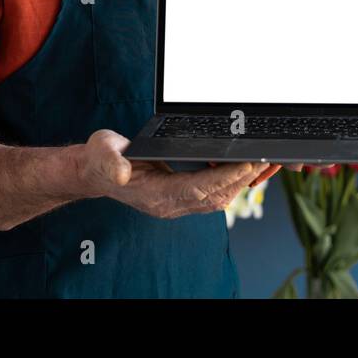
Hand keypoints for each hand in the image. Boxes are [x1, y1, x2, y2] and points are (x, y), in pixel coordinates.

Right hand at [77, 130, 266, 219]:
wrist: (95, 171)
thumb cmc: (101, 158)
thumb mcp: (103, 152)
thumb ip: (113, 161)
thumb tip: (124, 172)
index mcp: (154, 194)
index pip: (199, 188)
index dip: (225, 177)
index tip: (247, 163)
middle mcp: (167, 204)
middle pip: (214, 196)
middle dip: (240, 179)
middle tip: (263, 160)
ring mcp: (174, 205)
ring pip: (215, 199)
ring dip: (237, 183)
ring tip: (256, 164)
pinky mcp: (177, 199)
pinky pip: (208, 195)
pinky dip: (226, 183)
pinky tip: (235, 168)